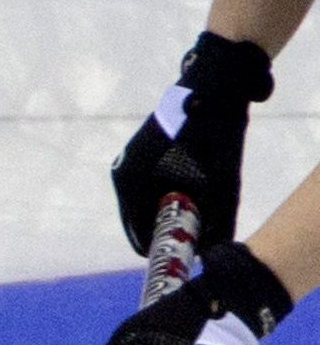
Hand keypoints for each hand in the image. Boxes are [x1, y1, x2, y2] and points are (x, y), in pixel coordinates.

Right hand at [111, 31, 272, 251]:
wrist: (213, 86)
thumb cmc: (213, 132)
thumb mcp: (220, 180)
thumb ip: (216, 216)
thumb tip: (216, 247)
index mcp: (132, 182)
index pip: (137, 231)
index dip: (156, 247)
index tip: (174, 258)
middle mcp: (123, 173)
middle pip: (137, 216)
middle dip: (159, 230)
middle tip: (182, 241)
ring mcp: (129, 159)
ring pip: (142, 199)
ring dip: (160, 211)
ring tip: (186, 219)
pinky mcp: (140, 149)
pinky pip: (146, 183)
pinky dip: (161, 193)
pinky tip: (184, 194)